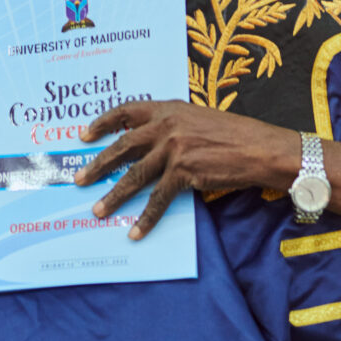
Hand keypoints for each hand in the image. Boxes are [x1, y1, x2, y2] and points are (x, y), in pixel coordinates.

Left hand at [75, 100, 300, 239]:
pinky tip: (136, 232)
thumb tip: (152, 144)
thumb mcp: (199, 119)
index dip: (102, 123)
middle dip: (98, 165)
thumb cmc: (235, 135)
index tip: (84, 135)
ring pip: (134, 176)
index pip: (126, 111)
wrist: (261, 148)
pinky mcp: (184, 171)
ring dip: (114, 196)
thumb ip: (174, 125)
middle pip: (122, 146)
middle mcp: (167, 125)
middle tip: (79, 179)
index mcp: (169, 109)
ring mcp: (173, 148)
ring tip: (98, 210)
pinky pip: (158, 199)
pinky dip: (146, 218)